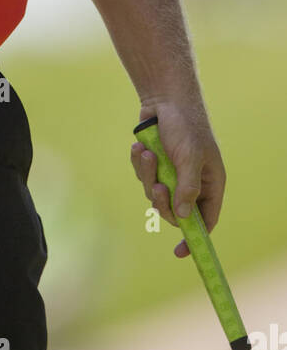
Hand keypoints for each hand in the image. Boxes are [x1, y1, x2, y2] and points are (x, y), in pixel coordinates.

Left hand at [130, 98, 225, 257]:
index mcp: (210, 184)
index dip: (195, 237)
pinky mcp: (154, 163)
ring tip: (146, 153)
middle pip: (174, 211)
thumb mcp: (190, 157)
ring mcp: (171, 173)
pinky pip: (142, 176)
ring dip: (147, 175)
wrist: (164, 97)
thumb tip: (184, 218)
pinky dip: (139, 164)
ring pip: (154, 193)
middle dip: (162, 200)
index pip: (206, 220)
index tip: (180, 252)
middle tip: (156, 186)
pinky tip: (139, 146)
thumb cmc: (185, 125)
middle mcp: (192, 182)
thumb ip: (188, 188)